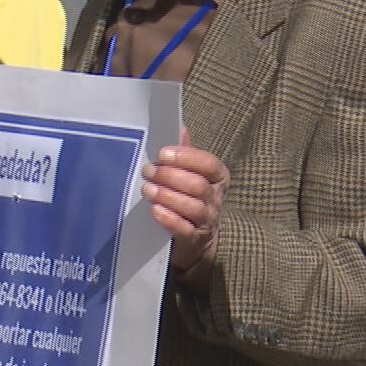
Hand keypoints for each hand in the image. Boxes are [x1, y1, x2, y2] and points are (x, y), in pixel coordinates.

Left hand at [142, 129, 227, 287]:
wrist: (197, 237)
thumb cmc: (190, 196)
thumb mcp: (191, 173)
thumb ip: (186, 152)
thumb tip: (179, 126)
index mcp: (218, 177)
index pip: (209, 164)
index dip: (186, 158)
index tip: (163, 154)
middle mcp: (216, 198)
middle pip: (198, 185)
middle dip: (170, 176)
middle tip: (148, 171)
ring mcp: (207, 219)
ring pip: (193, 207)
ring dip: (167, 196)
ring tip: (147, 189)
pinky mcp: (194, 238)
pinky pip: (185, 229)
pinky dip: (169, 218)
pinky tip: (154, 210)